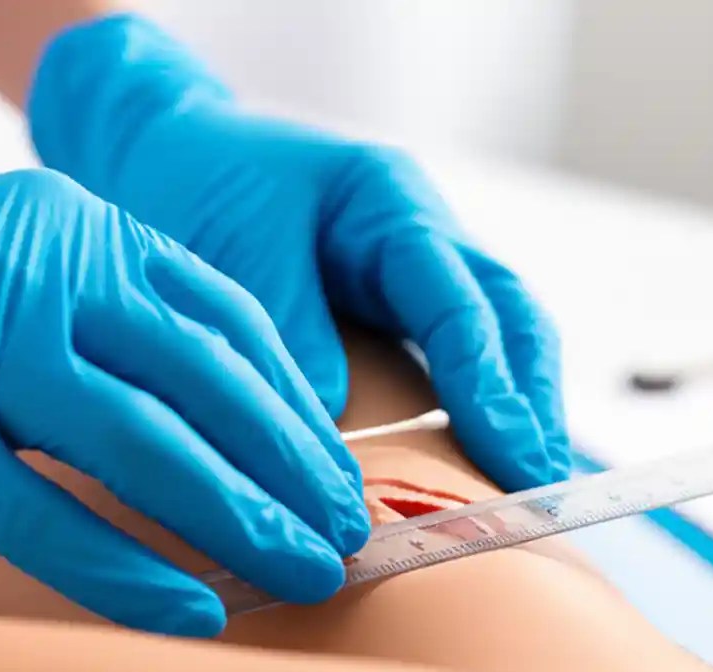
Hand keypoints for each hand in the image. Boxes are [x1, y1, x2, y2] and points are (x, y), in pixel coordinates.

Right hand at [0, 170, 367, 635]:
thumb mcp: (21, 272)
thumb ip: (112, 324)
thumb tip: (224, 428)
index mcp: (81, 227)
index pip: (225, 316)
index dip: (293, 399)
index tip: (335, 464)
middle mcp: (43, 267)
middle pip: (204, 380)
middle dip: (288, 465)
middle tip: (344, 532)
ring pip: (142, 443)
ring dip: (236, 518)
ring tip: (304, 573)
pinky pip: (41, 514)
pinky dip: (123, 568)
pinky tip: (192, 610)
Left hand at [29, 14, 571, 490]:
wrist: (168, 145)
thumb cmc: (200, 181)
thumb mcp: (237, 249)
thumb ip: (292, 340)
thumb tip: (335, 448)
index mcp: (390, 204)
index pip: (460, 304)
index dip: (490, 389)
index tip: (515, 462)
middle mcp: (424, 233)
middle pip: (512, 318)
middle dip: (533, 404)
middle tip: (544, 486)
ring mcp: (420, 267)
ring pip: (500, 336)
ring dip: (521, 409)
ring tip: (533, 486)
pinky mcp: (399, 301)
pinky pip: (458, 354)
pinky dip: (481, 405)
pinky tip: (487, 460)